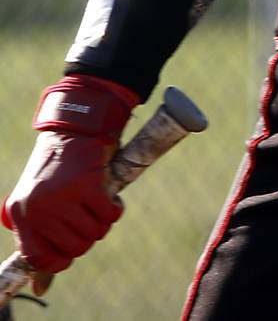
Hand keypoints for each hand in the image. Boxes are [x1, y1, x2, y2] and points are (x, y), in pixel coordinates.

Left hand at [2, 76, 136, 276]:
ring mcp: (63, 197)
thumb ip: (42, 242)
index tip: (73, 249)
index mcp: (22, 215)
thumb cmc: (57, 171)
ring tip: (99, 205)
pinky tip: (110, 197)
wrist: (75, 128)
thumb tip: (40, 289)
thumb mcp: (40, 205)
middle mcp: (39, 209)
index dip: (61, 260)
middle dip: (88, 236)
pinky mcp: (88, 185)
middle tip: (89, 217)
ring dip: (103, 222)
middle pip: (74, 247)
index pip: (39, 258)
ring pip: (94, 232)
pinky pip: (110, 215)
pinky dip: (115, 209)